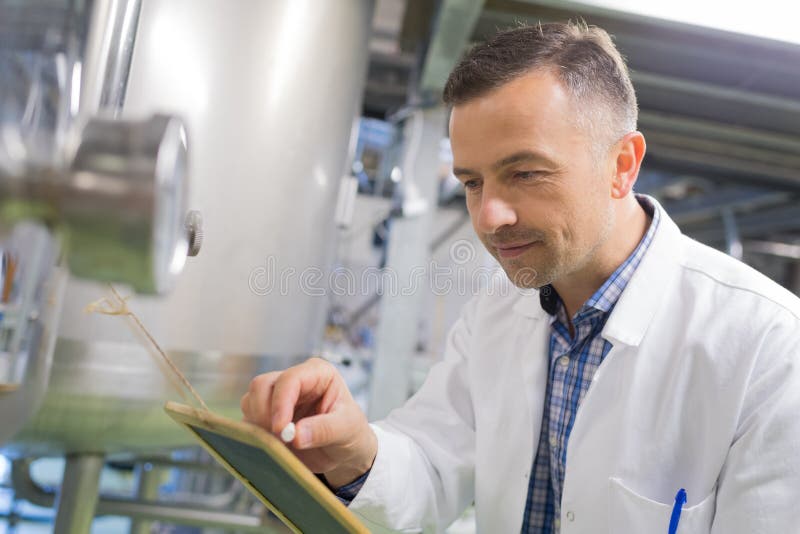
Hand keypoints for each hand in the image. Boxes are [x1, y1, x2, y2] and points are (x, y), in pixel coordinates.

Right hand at [240, 357, 376, 487]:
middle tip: (278, 438)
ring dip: (258, 424)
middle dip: (264, 412)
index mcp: (317, 373)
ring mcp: (278, 397)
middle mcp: (295, 380)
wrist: (343, 451)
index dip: (281, 402)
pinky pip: (249, 420)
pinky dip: (255, 434)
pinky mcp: (267, 416)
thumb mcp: (347, 429)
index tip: (280, 429)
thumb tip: (295, 435)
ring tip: (280, 443)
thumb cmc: (350, 432)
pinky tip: (272, 446)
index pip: (290, 379)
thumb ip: (324, 430)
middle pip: (262, 385)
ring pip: (251, 401)